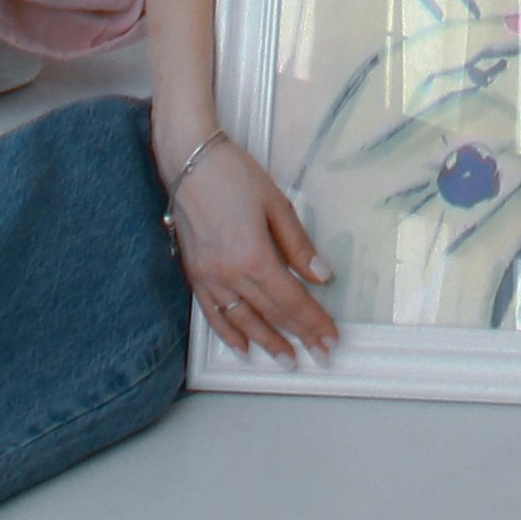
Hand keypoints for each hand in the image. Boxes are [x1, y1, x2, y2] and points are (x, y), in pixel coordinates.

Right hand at [169, 137, 337, 362]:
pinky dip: (229, 333)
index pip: (292, 300)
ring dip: (268, 342)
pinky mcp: (194, 273)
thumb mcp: (276, 204)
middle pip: (271, 314)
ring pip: (243, 320)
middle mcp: (229, 274)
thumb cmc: (234, 174)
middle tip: (320, 353)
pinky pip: (212, 313)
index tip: (330, 337)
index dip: (314, 321)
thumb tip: (321, 276)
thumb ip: (298, 245)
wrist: (190, 160)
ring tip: (287, 359)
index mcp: (254, 256)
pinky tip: (242, 347)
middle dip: (299, 335)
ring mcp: (209, 277)